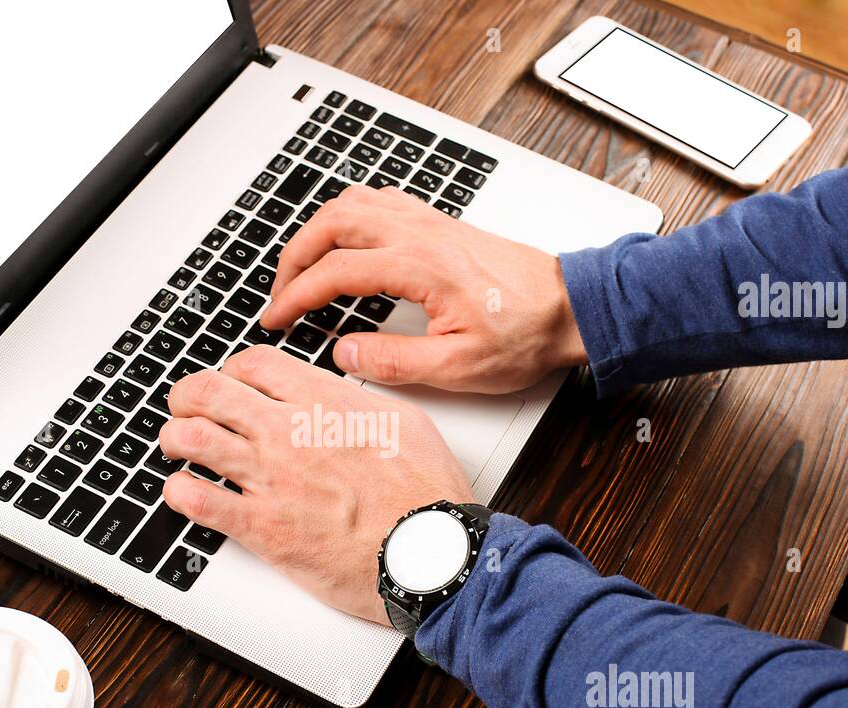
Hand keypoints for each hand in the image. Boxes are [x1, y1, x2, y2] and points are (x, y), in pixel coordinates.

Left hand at [159, 345, 472, 623]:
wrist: (427, 550)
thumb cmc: (425, 495)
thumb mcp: (405, 422)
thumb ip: (362, 402)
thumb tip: (343, 393)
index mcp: (323, 402)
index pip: (254, 364)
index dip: (232, 370)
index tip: (232, 382)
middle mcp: (288, 433)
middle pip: (208, 392)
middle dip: (187, 397)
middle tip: (186, 408)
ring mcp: (270, 478)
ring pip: (190, 439)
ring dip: (173, 439)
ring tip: (176, 447)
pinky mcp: (261, 526)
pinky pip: (197, 501)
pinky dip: (179, 492)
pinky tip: (183, 492)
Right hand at [262, 185, 583, 392]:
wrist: (570, 308)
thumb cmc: (526, 333)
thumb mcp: (458, 366)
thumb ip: (393, 361)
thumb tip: (345, 353)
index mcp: (420, 265)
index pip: (335, 272)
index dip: (296, 297)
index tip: (277, 318)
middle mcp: (421, 233)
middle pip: (333, 224)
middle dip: (295, 257)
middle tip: (280, 293)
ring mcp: (430, 222)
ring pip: (353, 204)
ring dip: (317, 231)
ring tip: (302, 267)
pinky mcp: (440, 223)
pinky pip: (379, 202)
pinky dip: (348, 217)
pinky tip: (345, 241)